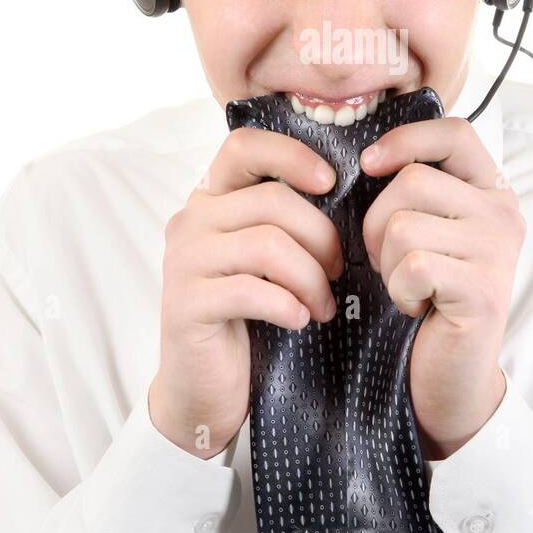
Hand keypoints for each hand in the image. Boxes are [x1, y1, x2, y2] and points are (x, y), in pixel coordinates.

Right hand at [150, 126, 342, 457]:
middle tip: (337, 273)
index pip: (244, 146)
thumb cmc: (249, 316)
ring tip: (322, 305)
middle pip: (272, 202)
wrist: (206, 386)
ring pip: (268, 245)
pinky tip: (299, 320)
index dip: (292, 156)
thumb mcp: (268, 258)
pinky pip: (251, 290)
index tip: (330, 183)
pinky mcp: (186, 303)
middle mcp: (191, 220)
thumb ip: (288, 221)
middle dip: (321, 238)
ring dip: (310, 278)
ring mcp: (183, 261)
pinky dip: (287, 305)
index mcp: (212, 199)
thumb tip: (349, 192)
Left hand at [359, 117, 522, 459]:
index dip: (405, 140)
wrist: (450, 375)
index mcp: (490, 191)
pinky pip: (411, 266)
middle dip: (377, 223)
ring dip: (387, 263)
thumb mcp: (426, 232)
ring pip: (404, 224)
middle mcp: (503, 213)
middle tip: (389, 261)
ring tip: (408, 287)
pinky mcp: (483, 289)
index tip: (369, 165)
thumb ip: (412, 192)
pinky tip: (418, 306)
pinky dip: (399, 291)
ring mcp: (498, 251)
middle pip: (412, 181)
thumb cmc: (428, 298)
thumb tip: (365, 157)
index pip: (454, 133)